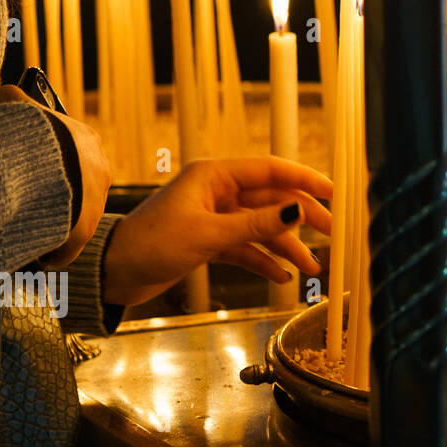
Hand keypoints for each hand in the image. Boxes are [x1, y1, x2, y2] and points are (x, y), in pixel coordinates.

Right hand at [0, 85, 110, 267]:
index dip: (48, 165)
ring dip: (50, 222)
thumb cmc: (26, 129)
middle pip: (74, 187)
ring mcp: (96, 201)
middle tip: (22, 202)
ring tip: (24, 225)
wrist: (39, 163)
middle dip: (49, 195)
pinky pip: (66, 245)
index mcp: (87, 139)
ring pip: (72, 216)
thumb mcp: (16, 104)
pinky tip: (32, 251)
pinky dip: (49, 250)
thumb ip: (11, 99)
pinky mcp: (85, 230)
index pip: (70, 153)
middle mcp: (100, 169)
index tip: (29, 173)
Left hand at [102, 157, 331, 306]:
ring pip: (262, 227)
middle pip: (272, 199)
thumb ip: (257, 225)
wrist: (111, 273)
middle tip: (332, 234)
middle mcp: (218, 191)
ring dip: (287, 246)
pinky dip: (264, 261)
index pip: (272, 170)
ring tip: (311, 268)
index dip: (306, 179)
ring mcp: (215, 216)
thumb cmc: (151, 244)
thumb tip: (298, 211)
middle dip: (303, 218)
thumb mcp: (208, 234)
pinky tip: (282, 277)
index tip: (334, 192)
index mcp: (215, 175)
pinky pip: (246, 247)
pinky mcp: (209, 240)